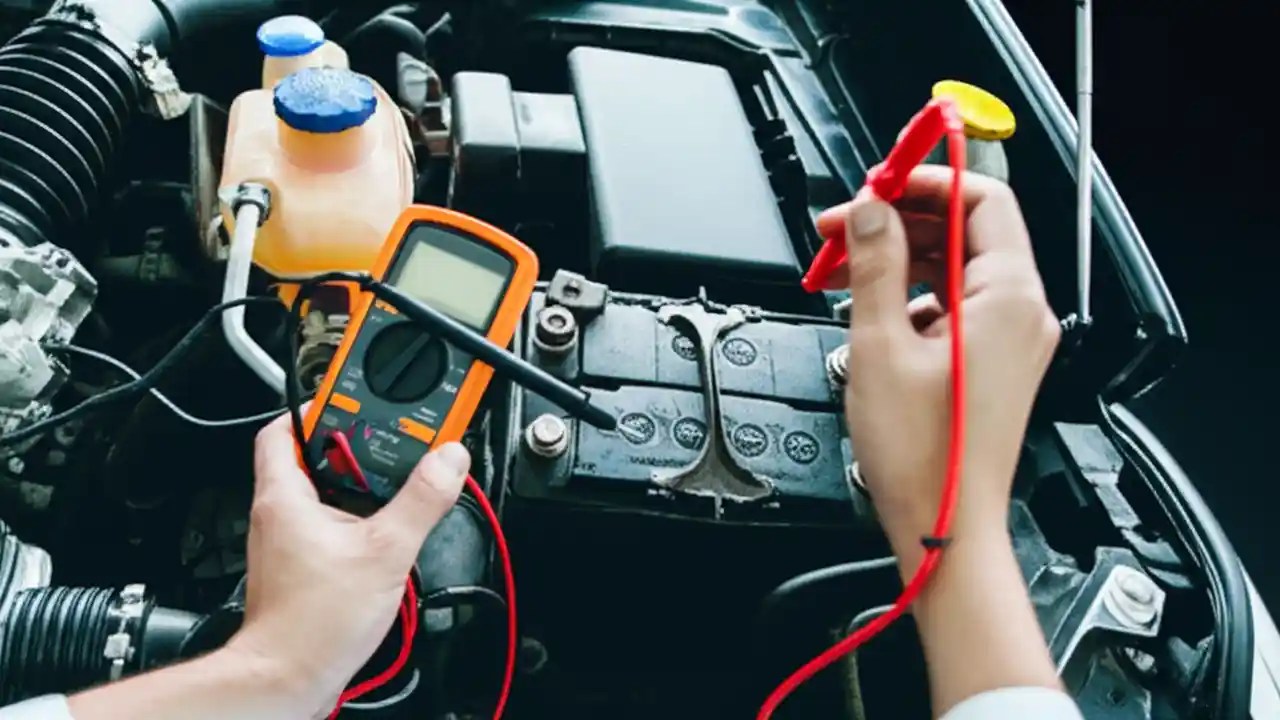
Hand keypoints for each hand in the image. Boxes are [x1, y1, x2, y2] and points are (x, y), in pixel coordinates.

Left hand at [225, 411, 469, 716]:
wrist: (289, 678)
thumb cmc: (313, 624)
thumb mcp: (386, 551)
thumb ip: (422, 499)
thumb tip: (448, 459)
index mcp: (285, 496)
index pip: (285, 426)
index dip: (323, 406)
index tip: (360, 399)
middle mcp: (278, 514)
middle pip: (313, 456)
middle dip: (356, 449)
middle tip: (392, 448)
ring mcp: (286, 541)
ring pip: (323, 493)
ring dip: (359, 487)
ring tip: (395, 491)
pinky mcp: (300, 565)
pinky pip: (327, 524)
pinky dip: (356, 519)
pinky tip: (383, 535)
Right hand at [822, 166, 1059, 559]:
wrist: (943, 527)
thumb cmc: (924, 456)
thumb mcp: (880, 346)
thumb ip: (875, 264)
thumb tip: (873, 210)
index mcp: (1009, 298)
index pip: (981, 200)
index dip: (925, 183)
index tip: (878, 183)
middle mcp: (1021, 314)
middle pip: (964, 232)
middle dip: (899, 222)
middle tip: (844, 228)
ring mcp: (1010, 341)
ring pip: (953, 269)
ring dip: (898, 258)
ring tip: (843, 267)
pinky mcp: (992, 364)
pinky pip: (954, 305)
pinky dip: (910, 296)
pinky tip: (869, 310)